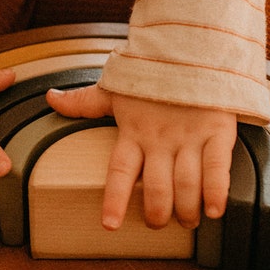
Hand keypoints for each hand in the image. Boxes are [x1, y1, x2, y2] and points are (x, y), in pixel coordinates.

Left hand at [46, 85, 235, 230]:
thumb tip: (51, 99)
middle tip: (157, 224)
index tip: (110, 225)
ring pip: (186, 182)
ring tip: (187, 222)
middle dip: (157, 212)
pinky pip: (217, 166)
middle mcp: (160, 139)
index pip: (120, 171)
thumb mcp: (116, 88)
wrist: (191, 45)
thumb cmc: (153, 73)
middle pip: (156, 186)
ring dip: (185, 208)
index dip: (116, 199)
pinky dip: (216, 190)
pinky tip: (213, 210)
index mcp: (134, 131)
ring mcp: (190, 136)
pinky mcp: (217, 131)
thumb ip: (84, 102)